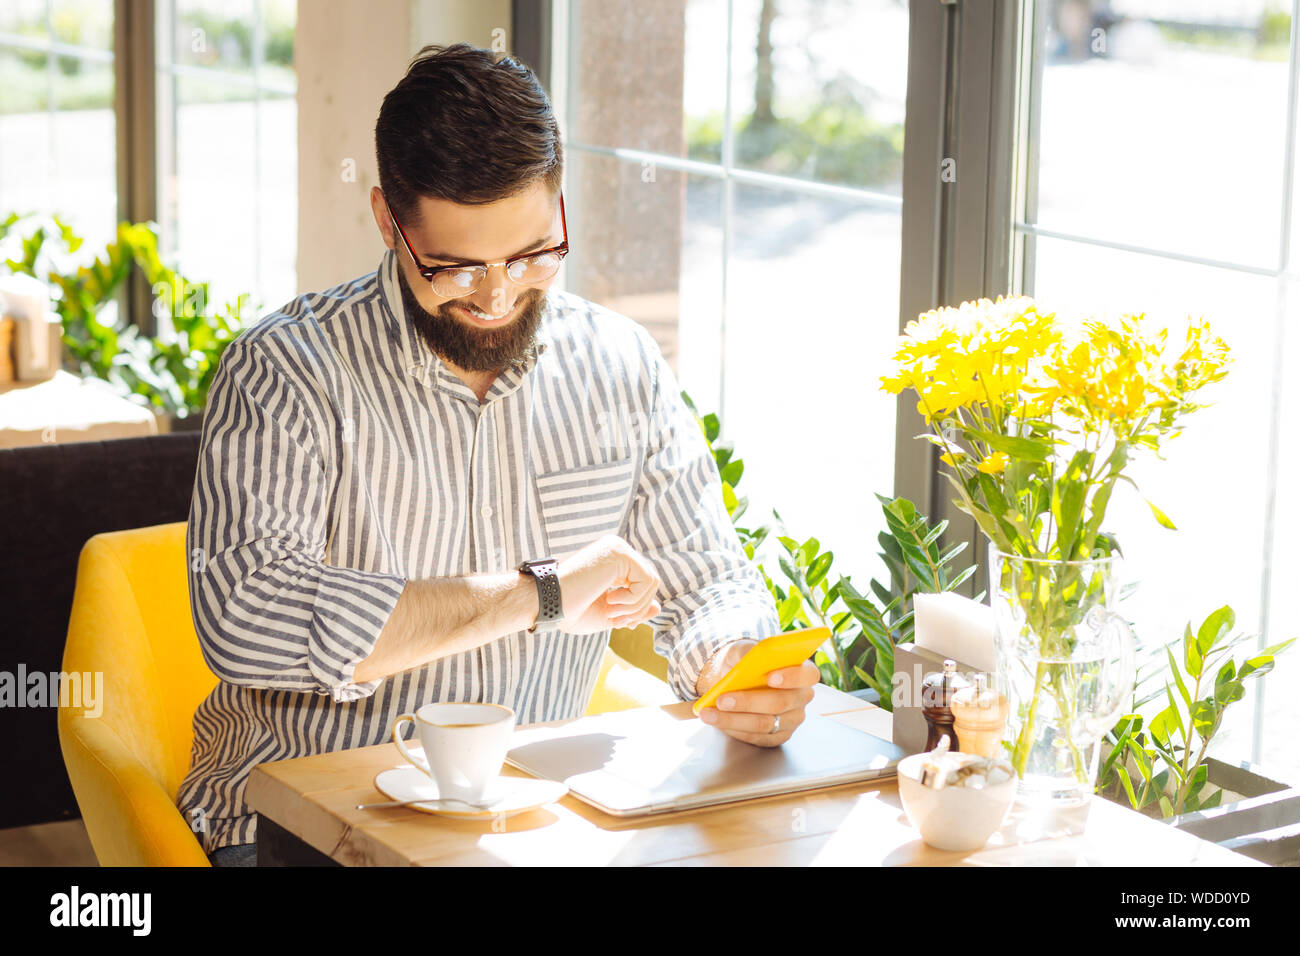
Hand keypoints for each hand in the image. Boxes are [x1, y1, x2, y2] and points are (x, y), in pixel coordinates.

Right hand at [554, 534, 662, 633]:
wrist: (546, 602)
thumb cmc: (570, 610)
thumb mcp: (609, 614)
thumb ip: (633, 610)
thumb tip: (658, 607)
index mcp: (612, 561)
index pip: (642, 584)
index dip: (636, 609)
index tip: (618, 623)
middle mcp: (617, 550)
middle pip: (650, 582)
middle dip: (637, 610)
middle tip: (615, 622)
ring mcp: (618, 548)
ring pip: (651, 582)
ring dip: (634, 607)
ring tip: (610, 614)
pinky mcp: (619, 553)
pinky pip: (647, 580)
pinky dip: (633, 600)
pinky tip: (609, 601)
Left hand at [694, 639, 820, 746]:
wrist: (735, 679)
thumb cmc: (745, 662)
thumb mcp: (743, 650)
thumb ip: (747, 652)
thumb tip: (747, 659)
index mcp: (802, 671)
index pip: (808, 675)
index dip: (791, 677)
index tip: (770, 677)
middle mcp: (801, 698)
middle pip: (781, 703)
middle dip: (748, 702)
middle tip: (721, 700)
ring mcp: (791, 720)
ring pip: (765, 724)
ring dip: (733, 719)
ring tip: (709, 713)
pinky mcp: (776, 736)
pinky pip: (757, 738)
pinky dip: (734, 730)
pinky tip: (717, 722)